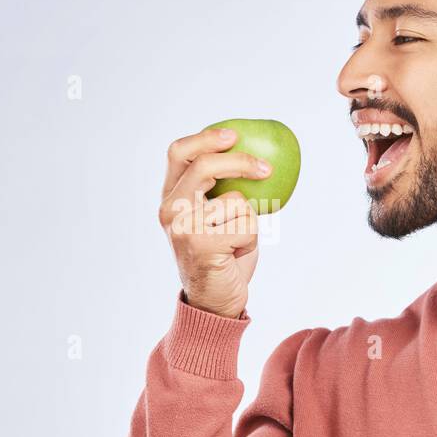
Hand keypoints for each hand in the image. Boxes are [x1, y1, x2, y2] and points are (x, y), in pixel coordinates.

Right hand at [158, 126, 270, 318]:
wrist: (214, 301)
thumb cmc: (221, 256)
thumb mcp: (214, 217)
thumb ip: (218, 190)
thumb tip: (255, 156)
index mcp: (170, 198)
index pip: (179, 153)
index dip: (206, 138)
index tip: (233, 135)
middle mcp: (170, 210)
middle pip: (205, 166)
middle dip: (240, 162)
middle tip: (266, 168)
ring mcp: (183, 227)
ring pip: (237, 201)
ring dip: (249, 221)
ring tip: (235, 242)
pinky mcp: (202, 244)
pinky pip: (247, 226)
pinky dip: (252, 240)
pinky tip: (235, 255)